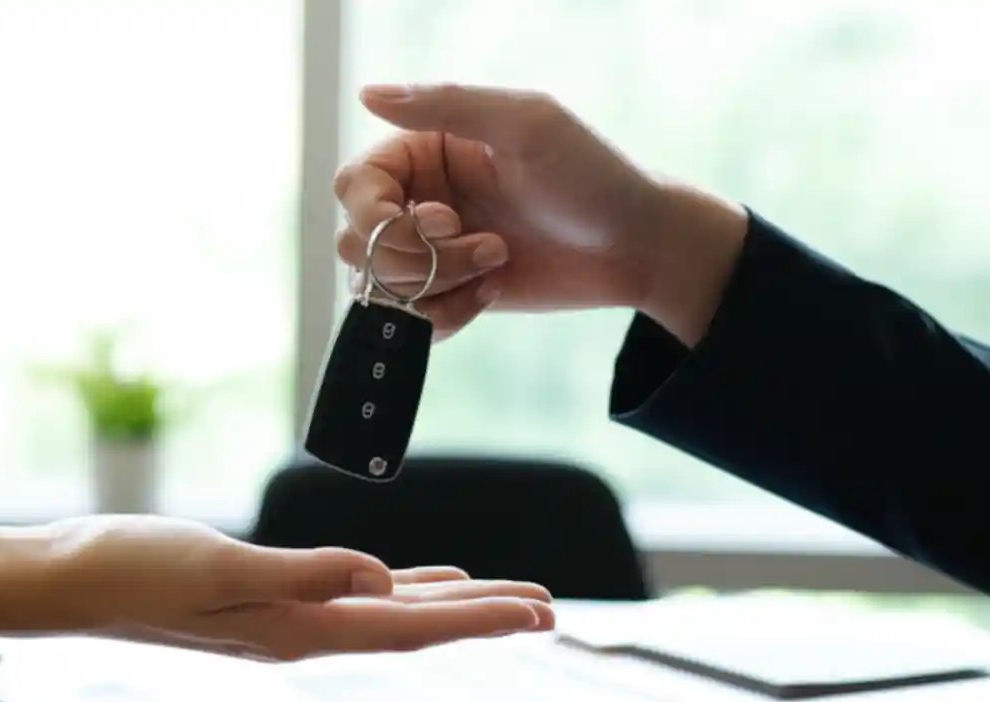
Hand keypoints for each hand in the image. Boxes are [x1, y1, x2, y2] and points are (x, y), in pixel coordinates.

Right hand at [47, 515, 553, 661]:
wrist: (67, 579)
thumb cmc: (131, 568)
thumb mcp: (219, 566)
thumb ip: (303, 573)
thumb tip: (382, 578)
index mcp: (298, 627)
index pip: (410, 627)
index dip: (478, 619)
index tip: (537, 611)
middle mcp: (302, 630)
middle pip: (415, 626)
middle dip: (484, 617)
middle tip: (547, 608)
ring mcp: (285, 617)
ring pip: (391, 612)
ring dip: (450, 605)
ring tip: (502, 597)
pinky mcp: (266, 595)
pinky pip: (354, 593)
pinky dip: (397, 588)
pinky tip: (415, 579)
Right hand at [334, 83, 749, 345]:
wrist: (634, 247)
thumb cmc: (588, 175)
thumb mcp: (523, 124)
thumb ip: (444, 104)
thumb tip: (366, 94)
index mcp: (424, 150)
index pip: (354, 184)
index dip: (377, 212)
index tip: (440, 222)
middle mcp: (418, 198)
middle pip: (356, 240)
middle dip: (414, 254)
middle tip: (485, 245)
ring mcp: (431, 251)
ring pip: (378, 285)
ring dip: (436, 283)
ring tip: (497, 262)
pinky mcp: (448, 294)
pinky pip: (408, 320)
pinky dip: (445, 315)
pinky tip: (492, 292)